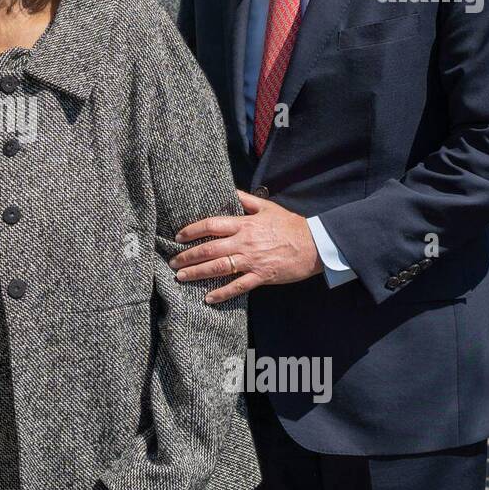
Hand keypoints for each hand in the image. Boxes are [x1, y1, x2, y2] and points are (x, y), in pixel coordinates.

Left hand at [171, 189, 322, 302]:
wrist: (315, 244)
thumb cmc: (290, 224)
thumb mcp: (267, 207)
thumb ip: (245, 200)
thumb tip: (229, 191)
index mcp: (244, 225)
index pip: (211, 225)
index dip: (192, 231)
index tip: (178, 236)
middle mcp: (244, 243)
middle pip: (209, 249)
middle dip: (188, 256)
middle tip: (173, 261)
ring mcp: (252, 261)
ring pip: (218, 268)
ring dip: (197, 273)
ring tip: (181, 276)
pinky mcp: (261, 276)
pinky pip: (238, 287)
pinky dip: (222, 293)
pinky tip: (208, 298)